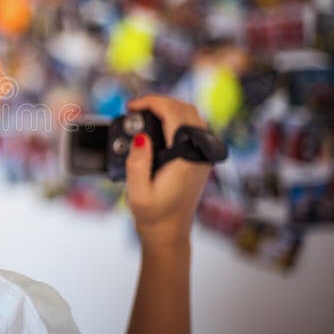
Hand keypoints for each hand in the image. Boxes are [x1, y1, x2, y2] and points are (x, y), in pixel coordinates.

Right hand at [124, 94, 212, 247]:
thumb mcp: (137, 193)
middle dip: (159, 101)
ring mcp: (203, 155)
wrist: (169, 232)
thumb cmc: (152, 215)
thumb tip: (141, 136)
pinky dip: (174, 118)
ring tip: (143, 113)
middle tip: (134, 107)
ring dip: (168, 108)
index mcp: (186, 160)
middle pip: (186, 110)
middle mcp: (199, 155)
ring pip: (192, 116)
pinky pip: (192, 127)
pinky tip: (156, 124)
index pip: (176, 115)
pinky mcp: (199, 158)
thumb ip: (138, 164)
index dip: (153, 102)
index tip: (131, 106)